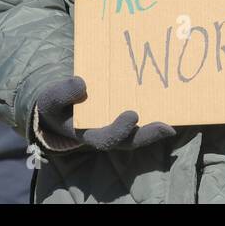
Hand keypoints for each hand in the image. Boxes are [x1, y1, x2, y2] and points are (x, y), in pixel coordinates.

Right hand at [35, 75, 175, 150]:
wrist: (58, 107)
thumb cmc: (56, 102)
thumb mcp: (52, 97)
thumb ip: (63, 92)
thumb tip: (81, 83)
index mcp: (87, 133)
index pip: (105, 139)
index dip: (119, 130)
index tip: (132, 115)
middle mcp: (105, 134)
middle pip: (129, 141)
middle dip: (148, 135)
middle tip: (166, 127)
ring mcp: (117, 128)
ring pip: (138, 134)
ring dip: (155, 130)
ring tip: (173, 123)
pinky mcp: (124, 118)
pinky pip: (142, 121)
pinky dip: (155, 117)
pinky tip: (171, 105)